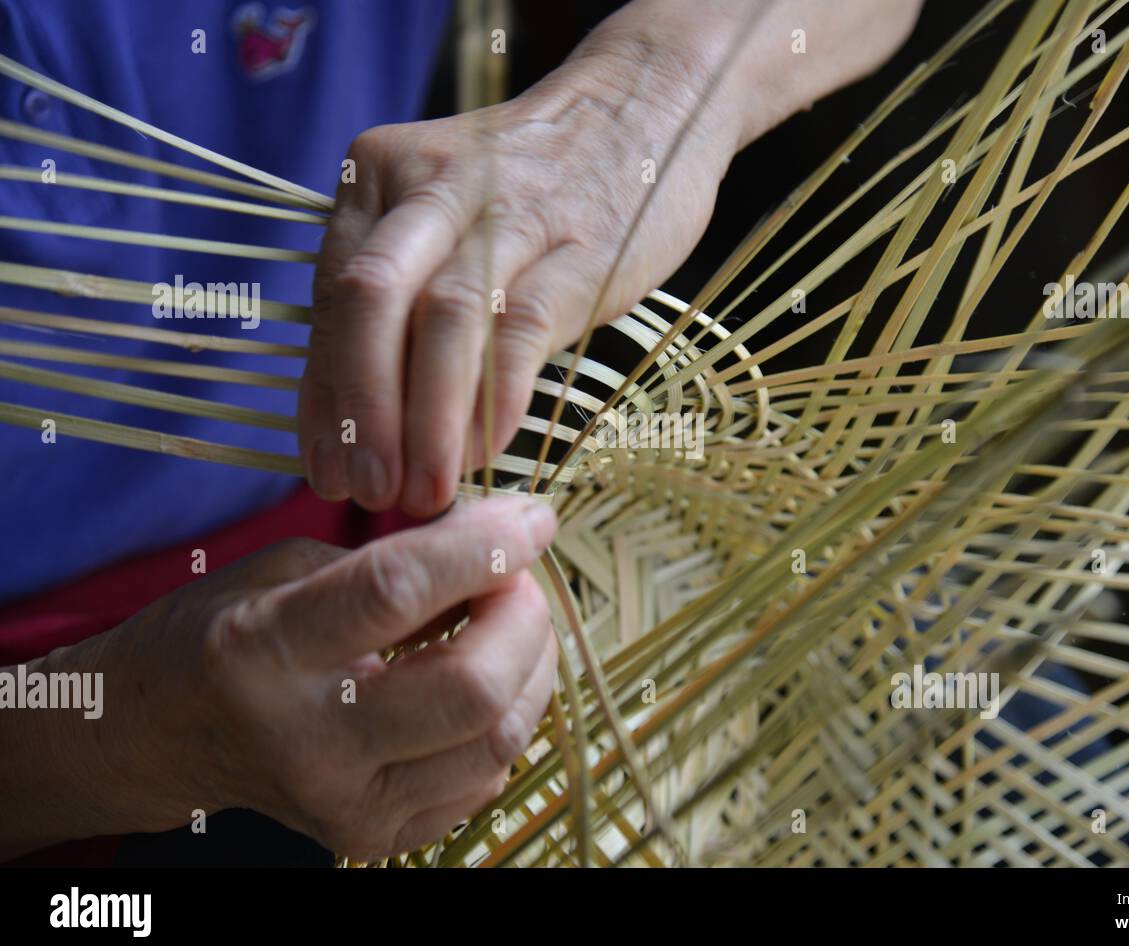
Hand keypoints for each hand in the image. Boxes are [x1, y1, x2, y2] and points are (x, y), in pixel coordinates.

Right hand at [1, 496, 557, 860]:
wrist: (160, 737)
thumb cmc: (222, 635)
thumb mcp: (285, 568)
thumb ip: (394, 557)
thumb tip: (504, 540)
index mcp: (265, 652)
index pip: (398, 593)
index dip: (483, 548)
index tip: (532, 517)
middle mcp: (310, 743)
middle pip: (471, 688)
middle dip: (523, 617)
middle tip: (516, 577)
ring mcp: (348, 805)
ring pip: (497, 740)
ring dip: (529, 665)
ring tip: (508, 623)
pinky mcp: (380, 837)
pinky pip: (486, 776)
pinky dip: (504, 714)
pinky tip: (482, 677)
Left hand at [298, 36, 740, 516]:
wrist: (644, 109)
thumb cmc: (534, 187)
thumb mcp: (446, 219)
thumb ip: (402, 300)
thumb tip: (364, 427)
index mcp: (379, 177)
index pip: (330, 299)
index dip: (323, 397)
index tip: (324, 471)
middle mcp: (431, 186)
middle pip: (369, 304)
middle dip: (360, 411)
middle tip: (366, 492)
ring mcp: (507, 212)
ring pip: (441, 322)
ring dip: (425, 422)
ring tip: (425, 492)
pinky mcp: (577, 247)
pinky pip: (518, 331)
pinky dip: (494, 400)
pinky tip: (485, 452)